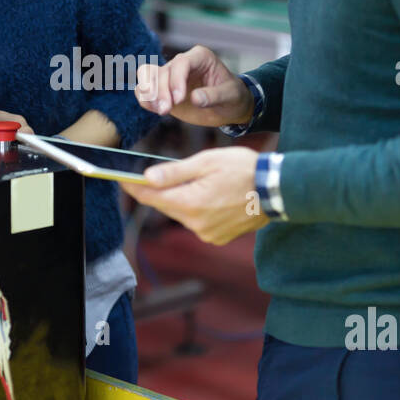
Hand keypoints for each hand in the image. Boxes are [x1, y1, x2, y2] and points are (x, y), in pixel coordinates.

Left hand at [120, 146, 267, 244]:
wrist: (278, 189)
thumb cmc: (243, 169)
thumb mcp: (206, 161)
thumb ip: (174, 172)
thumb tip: (146, 178)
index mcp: (191, 202)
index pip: (152, 197)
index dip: (134, 188)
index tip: (122, 179)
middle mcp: (196, 223)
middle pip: (166, 206)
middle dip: (160, 191)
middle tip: (157, 175)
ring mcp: (207, 233)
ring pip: (182, 214)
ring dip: (182, 199)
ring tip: (199, 183)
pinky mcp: (218, 238)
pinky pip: (197, 222)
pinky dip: (197, 210)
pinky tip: (212, 197)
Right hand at [135, 45, 252, 127]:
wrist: (228, 107)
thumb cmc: (232, 97)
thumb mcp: (230, 96)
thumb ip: (214, 96)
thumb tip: (194, 98)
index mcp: (200, 57)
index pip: (181, 63)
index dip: (176, 80)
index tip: (178, 100)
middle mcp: (182, 63)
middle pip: (162, 71)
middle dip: (161, 91)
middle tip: (167, 111)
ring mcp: (170, 75)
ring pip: (147, 74)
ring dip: (149, 93)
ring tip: (161, 110)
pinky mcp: (162, 89)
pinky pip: (144, 88)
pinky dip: (145, 98)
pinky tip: (155, 110)